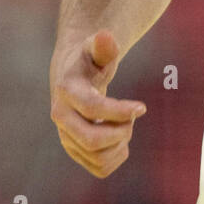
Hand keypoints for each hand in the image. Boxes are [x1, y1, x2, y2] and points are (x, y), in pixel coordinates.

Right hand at [49, 29, 146, 178]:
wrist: (72, 78)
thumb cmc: (89, 61)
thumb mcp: (96, 49)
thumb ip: (103, 45)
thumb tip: (105, 35)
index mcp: (66, 90)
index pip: (93, 108)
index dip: (120, 111)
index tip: (142, 107)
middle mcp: (61, 117)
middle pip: (93, 140)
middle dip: (121, 131)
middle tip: (132, 116)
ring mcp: (65, 136)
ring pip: (98, 158)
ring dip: (120, 145)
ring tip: (125, 126)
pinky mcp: (75, 151)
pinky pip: (100, 168)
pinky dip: (117, 157)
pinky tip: (120, 138)